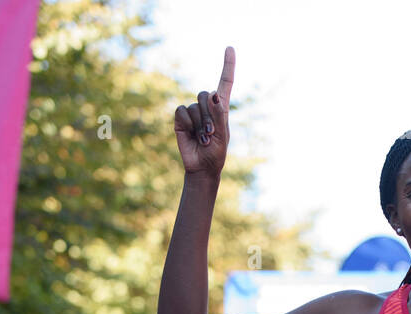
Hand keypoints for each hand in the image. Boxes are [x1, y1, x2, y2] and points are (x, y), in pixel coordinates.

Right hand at [174, 46, 234, 176]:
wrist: (201, 167)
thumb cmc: (216, 154)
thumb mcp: (223, 137)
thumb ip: (220, 116)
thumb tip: (213, 95)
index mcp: (222, 108)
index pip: (225, 82)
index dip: (228, 65)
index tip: (230, 48)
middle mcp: (207, 106)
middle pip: (204, 94)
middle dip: (208, 114)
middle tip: (210, 134)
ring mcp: (193, 111)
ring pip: (194, 106)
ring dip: (199, 124)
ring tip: (203, 138)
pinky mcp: (181, 118)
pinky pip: (182, 111)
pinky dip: (188, 123)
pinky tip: (191, 134)